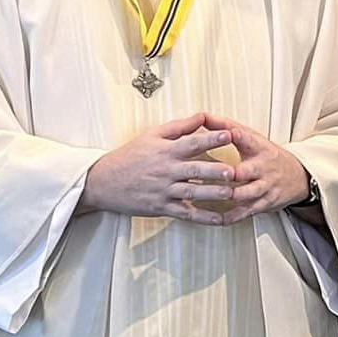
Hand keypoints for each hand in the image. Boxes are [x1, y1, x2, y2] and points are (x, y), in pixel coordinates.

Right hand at [81, 114, 233, 222]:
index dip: (211, 139)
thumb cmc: (130, 156)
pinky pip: (185, 214)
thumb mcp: (152, 136)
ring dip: (213, 194)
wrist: (102, 182)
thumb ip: (180, 127)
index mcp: (166, 151)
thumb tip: (204, 116)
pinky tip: (220, 220)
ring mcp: (164, 190)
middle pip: (195, 170)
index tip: (229, 134)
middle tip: (235, 171)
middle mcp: (167, 171)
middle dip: (215, 171)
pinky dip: (203, 218)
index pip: (192, 143)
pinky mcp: (161, 207)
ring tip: (232, 194)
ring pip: (192, 193)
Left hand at [203, 117, 309, 221]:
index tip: (223, 134)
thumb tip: (201, 115)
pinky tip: (217, 219)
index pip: (246, 138)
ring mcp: (265, 186)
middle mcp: (263, 167)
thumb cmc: (267, 155)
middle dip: (231, 174)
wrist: (298, 177)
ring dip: (227, 196)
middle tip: (212, 175)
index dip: (234, 135)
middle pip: (245, 171)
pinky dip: (232, 216)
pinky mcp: (265, 203)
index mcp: (259, 147)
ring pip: (245, 194)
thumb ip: (225, 127)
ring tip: (207, 198)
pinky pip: (247, 212)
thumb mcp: (251, 138)